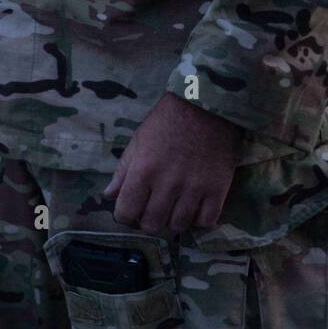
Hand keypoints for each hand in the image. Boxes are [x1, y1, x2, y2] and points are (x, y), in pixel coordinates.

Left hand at [104, 94, 244, 233]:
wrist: (208, 102)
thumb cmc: (168, 119)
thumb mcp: (140, 139)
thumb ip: (124, 170)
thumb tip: (109, 195)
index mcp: (143, 171)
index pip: (126, 213)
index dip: (127, 214)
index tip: (134, 207)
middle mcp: (167, 184)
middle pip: (152, 224)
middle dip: (149, 218)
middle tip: (156, 205)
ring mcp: (194, 188)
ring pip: (178, 225)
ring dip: (174, 219)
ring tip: (177, 205)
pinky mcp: (218, 188)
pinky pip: (206, 221)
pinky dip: (200, 218)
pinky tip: (197, 205)